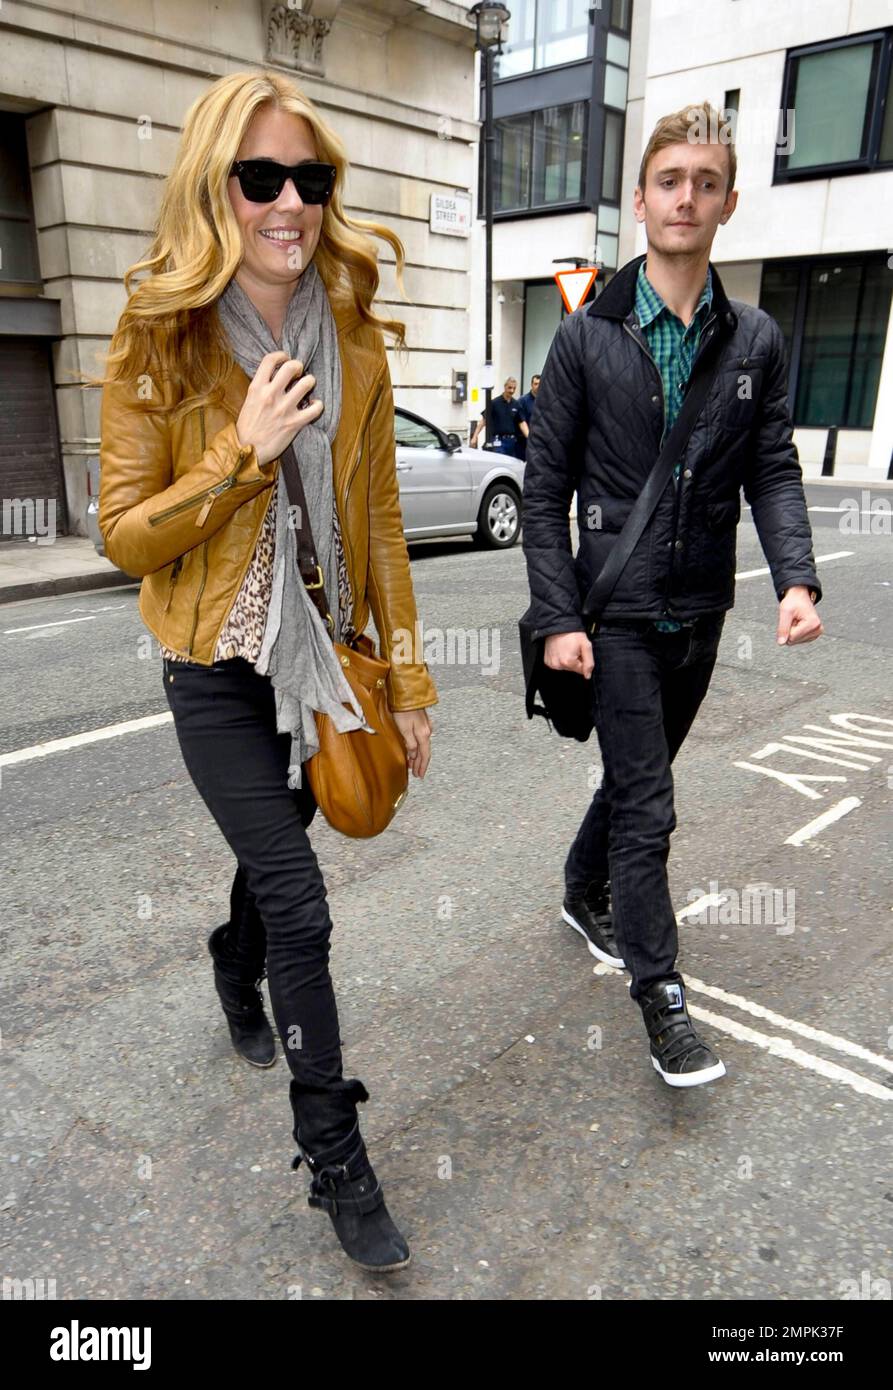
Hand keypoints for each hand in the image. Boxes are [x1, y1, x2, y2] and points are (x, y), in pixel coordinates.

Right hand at [236, 351, 322, 467]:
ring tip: (307, 387)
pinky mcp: (295, 423)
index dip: (281, 355)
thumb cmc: (248, 427)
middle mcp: (271, 395)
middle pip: (292, 367)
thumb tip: (275, 377)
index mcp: (257, 388)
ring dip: (310, 382)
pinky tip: (314, 406)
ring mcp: (284, 408)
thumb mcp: (249, 401)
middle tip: (299, 373)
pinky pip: (316, 408)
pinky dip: (318, 405)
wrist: (247, 451)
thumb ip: (261, 387)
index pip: (270, 360)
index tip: (285, 358)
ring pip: (307, 383)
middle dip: (298, 367)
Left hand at [392, 708, 432, 778]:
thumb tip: (413, 754)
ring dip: (418, 756)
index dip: (422, 766)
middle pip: (424, 752)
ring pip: (422, 746)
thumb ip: (410, 743)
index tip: (420, 775)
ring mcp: (425, 726)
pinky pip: (421, 739)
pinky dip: (417, 748)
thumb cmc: (403, 710)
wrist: (407, 694)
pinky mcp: (421, 722)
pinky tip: (413, 749)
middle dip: (420, 764)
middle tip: (417, 774)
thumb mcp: (404, 729)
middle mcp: (427, 731)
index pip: (424, 755)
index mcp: (423, 734)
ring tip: (413, 765)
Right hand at [544, 631, 593, 678]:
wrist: (558, 626)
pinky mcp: (547, 661)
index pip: (581, 670)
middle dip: (575, 660)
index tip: (579, 651)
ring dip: (567, 660)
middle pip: (573, 669)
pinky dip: (560, 659)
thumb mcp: (586, 646)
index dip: (583, 660)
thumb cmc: (572, 634)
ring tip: (566, 648)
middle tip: (573, 649)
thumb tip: (587, 675)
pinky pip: (557, 664)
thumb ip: (589, 663)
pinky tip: (560, 650)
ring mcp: (551, 664)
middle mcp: (558, 665)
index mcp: (568, 662)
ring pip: (565, 667)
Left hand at [777, 586, 822, 644]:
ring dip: (792, 631)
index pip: (791, 637)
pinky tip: (798, 624)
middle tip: (793, 619)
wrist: (799, 597)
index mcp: (813, 624)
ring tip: (796, 620)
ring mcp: (816, 633)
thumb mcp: (785, 612)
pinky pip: (798, 640)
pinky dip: (795, 632)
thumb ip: (782, 628)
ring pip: (795, 641)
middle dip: (789, 630)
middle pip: (793, 640)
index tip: (791, 618)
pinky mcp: (813, 635)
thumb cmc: (793, 602)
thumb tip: (781, 643)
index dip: (787, 628)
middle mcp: (818, 629)